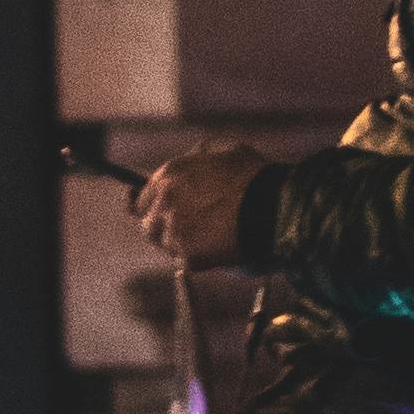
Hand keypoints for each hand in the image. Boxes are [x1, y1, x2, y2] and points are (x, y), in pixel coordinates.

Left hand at [135, 143, 266, 268]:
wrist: (273, 207)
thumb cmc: (253, 176)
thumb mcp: (221, 152)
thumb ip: (194, 161)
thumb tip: (185, 166)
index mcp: (167, 176)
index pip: (140, 199)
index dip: (151, 206)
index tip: (158, 211)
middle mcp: (164, 203)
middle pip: (148, 225)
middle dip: (163, 227)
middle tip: (187, 229)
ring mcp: (174, 232)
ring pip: (166, 245)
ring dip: (180, 244)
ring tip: (207, 238)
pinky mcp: (188, 256)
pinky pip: (185, 261)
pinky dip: (198, 258)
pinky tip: (217, 248)